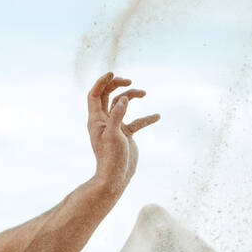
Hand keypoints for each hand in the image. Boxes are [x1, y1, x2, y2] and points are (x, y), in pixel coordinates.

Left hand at [87, 71, 159, 190]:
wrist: (117, 177)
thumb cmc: (111, 158)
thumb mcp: (114, 135)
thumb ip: (117, 115)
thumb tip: (123, 98)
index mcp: (96, 120)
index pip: (94, 95)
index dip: (102, 82)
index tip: (114, 73)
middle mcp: (104, 121)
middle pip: (107, 96)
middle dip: (117, 85)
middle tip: (130, 81)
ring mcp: (115, 127)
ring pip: (122, 105)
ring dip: (132, 96)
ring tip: (144, 93)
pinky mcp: (126, 134)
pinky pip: (136, 122)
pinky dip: (146, 118)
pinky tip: (157, 116)